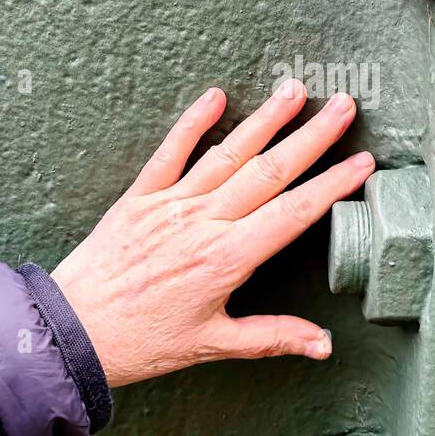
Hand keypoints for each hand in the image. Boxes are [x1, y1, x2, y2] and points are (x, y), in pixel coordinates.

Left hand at [51, 82, 373, 386]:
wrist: (73, 332)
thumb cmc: (142, 343)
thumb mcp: (214, 344)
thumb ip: (273, 337)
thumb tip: (324, 345)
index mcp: (228, 259)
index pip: (294, 212)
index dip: (332, 184)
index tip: (362, 162)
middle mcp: (204, 223)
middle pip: (269, 171)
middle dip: (311, 136)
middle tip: (343, 106)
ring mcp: (171, 204)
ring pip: (228, 153)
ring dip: (265, 119)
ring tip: (294, 90)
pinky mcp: (140, 197)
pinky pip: (170, 152)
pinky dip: (193, 122)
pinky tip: (216, 95)